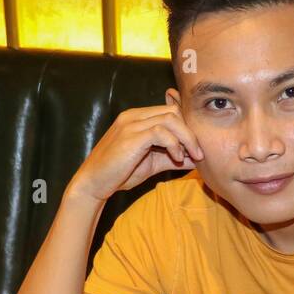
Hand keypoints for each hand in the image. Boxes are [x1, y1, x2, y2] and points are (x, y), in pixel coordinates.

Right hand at [69, 103, 203, 202]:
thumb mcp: (152, 163)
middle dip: (191, 131)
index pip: (171, 110)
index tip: (197, 146)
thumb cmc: (120, 173)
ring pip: (171, 119)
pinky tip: (176, 158)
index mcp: (138, 118)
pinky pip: (161, 132)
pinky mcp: (131, 137)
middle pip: (174, 111)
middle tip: (199, 153)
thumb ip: (173, 157)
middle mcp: (134, 116)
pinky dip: (174, 144)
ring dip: (187, 138)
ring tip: (192, 157)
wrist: (93, 183)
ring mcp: (131, 124)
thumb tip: (198, 159)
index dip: (188, 126)